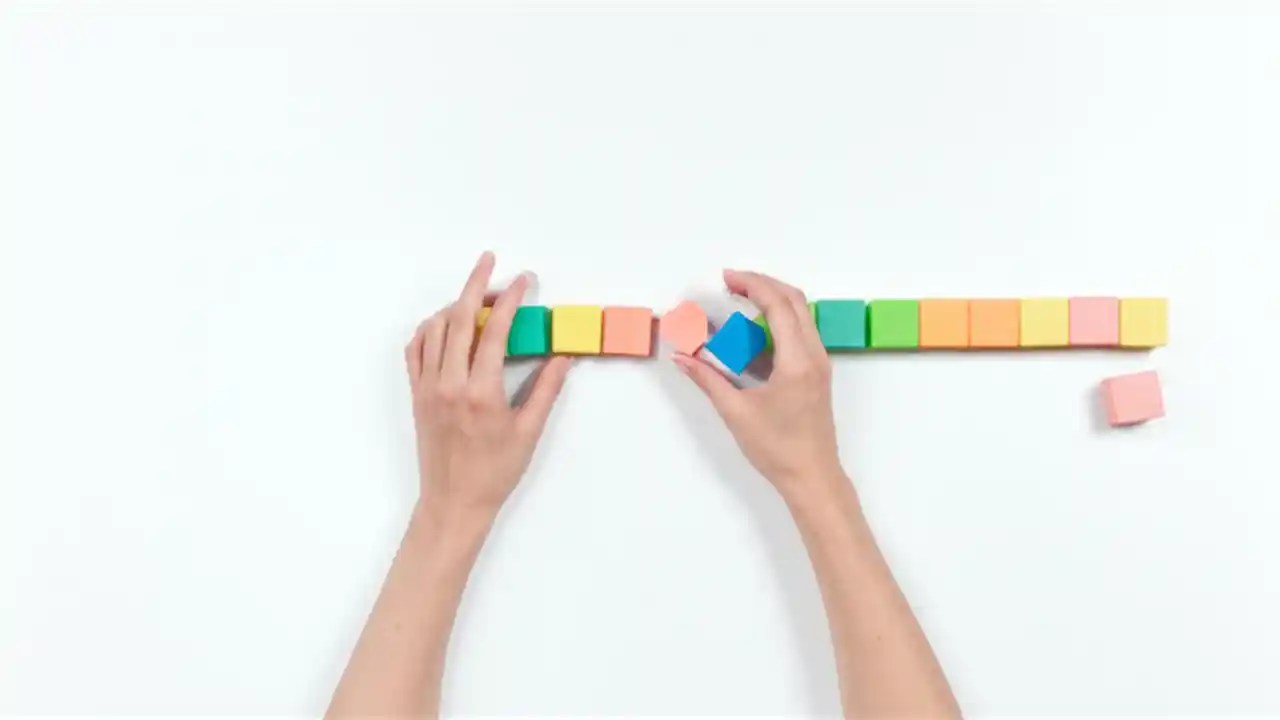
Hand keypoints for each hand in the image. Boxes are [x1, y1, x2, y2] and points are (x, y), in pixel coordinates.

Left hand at [404, 252, 572, 520]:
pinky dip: (429, 329)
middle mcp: (449, 384)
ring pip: (433, 329)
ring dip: (453, 305)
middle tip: (490, 263)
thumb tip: (563, 355)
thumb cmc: (495, 472)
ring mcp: (428, 387)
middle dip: (475, 285)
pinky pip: (415, 349)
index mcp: (481, 392)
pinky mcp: (417, 394)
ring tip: (474, 297)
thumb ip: (546, 389)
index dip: (509, 299)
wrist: (454, 502)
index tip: (523, 280)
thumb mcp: (529, 431)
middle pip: (457, 318)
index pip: (495, 330)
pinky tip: (444, 324)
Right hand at [673, 270, 846, 504]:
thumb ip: (708, 379)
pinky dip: (776, 323)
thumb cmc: (777, 449)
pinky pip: (799, 334)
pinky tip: (750, 334)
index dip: (752, 284)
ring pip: (800, 315)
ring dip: (771, 302)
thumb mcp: (736, 412)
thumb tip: (682, 357)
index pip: (778, 305)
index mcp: (797, 360)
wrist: (813, 477)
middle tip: (731, 282)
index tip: (727, 278)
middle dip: (762, 285)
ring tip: (739, 301)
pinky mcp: (816, 373)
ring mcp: (819, 363)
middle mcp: (814, 355)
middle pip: (794, 301)